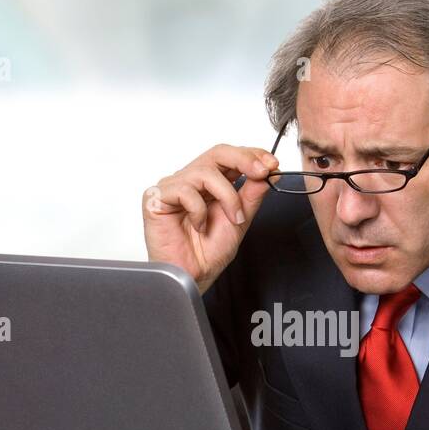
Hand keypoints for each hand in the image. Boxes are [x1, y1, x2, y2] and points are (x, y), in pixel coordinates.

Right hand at [142, 144, 278, 293]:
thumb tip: (265, 174)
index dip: (251, 155)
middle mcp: (191, 181)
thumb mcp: (240, 221)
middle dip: (244, 160)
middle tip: (262, 172)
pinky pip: (185, 190)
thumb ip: (251, 196)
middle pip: (217, 153)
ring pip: (205, 172)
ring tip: (231, 219)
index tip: (271, 164)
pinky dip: (199, 210)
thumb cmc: (209, 253)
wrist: (193, 276)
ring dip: (227, 196)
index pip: (229, 157)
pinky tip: (198, 226)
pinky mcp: (156, 197)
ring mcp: (173, 187)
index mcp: (210, 185)